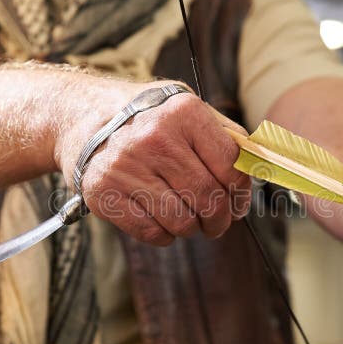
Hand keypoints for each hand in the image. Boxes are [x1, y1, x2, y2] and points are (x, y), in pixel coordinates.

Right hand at [67, 82, 250, 245]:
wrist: (82, 118)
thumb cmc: (146, 117)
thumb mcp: (186, 107)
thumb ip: (225, 135)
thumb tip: (260, 166)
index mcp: (183, 112)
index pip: (231, 166)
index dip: (241, 193)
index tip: (238, 203)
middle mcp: (155, 137)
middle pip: (209, 198)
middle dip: (220, 219)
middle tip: (217, 223)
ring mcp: (126, 166)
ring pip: (182, 222)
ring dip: (192, 229)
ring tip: (188, 220)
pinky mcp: (103, 192)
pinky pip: (151, 232)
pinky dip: (164, 236)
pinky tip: (162, 221)